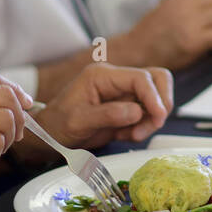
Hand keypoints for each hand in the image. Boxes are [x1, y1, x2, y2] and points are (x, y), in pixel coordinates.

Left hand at [38, 63, 173, 149]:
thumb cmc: (58, 124)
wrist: (51, 135)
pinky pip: (147, 113)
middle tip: (153, 124)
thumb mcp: (78, 121)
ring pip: (156, 97)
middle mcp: (116, 80)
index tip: (158, 117)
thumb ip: (108, 115)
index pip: (140, 78)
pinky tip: (125, 135)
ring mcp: (123, 93)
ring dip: (152, 118)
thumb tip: (136, 112)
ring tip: (132, 134)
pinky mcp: (127, 107)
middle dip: (160, 103)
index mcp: (103, 76)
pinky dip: (143, 126)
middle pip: (156, 79)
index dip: (154, 96)